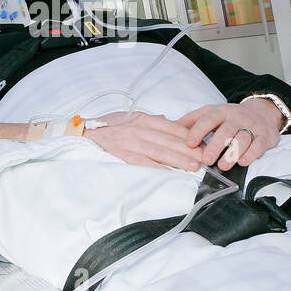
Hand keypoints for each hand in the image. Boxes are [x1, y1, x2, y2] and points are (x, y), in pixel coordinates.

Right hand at [83, 110, 204, 171]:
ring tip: (195, 167)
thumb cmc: (107, 125)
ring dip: (179, 160)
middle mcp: (139, 129)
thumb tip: (168, 120)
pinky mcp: (123, 155)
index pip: (173, 127)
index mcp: (143, 119)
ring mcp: (131, 142)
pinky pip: (144, 163)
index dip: (190, 137)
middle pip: (170, 140)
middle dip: (191, 150)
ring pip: (161, 151)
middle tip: (207, 158)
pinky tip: (171, 173)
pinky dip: (159, 168)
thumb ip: (150, 120)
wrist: (83, 132)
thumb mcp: (130, 117)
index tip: (204, 144)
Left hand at [179, 100, 282, 170]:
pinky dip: (252, 154)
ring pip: (243, 138)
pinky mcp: (265, 136)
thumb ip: (190, 121)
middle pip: (226, 131)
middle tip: (206, 160)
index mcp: (221, 111)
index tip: (189, 143)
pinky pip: (259, 145)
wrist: (261, 112)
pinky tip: (243, 161)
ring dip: (233, 153)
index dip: (198, 130)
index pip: (208, 119)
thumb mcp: (210, 114)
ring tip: (224, 165)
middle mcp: (237, 117)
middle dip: (215, 146)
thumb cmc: (229, 118)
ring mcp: (252, 126)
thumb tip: (167, 128)